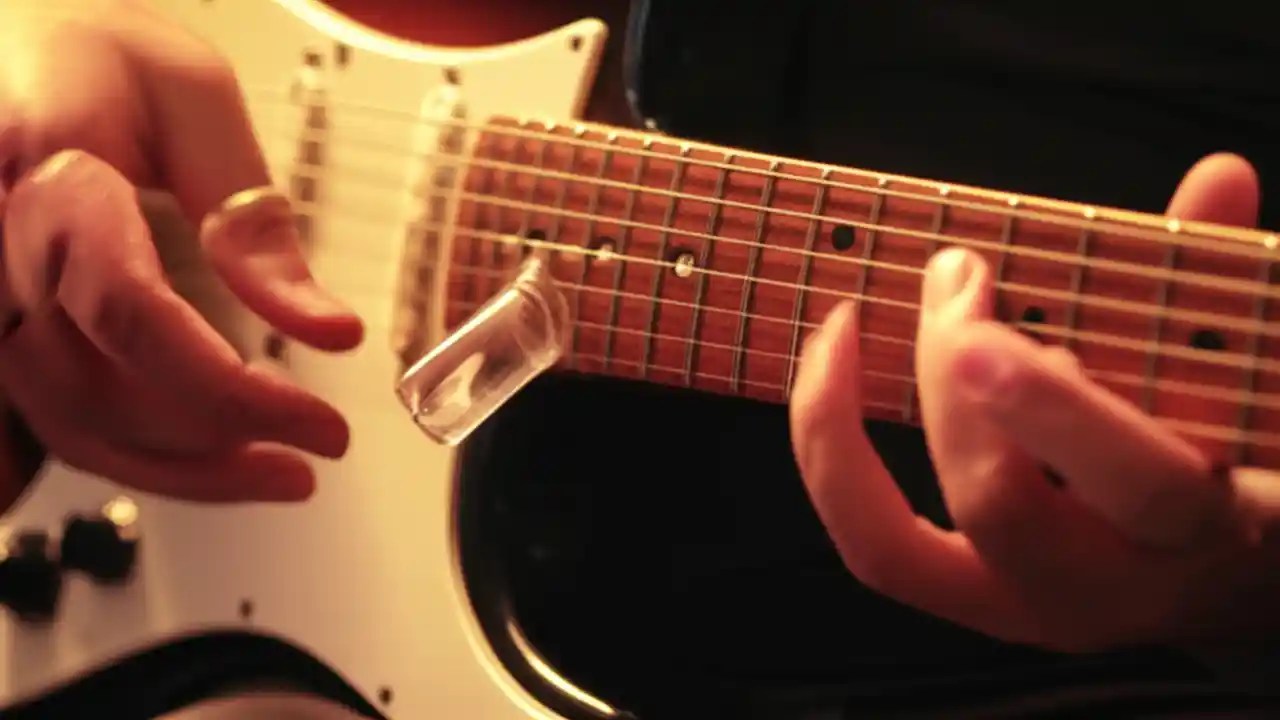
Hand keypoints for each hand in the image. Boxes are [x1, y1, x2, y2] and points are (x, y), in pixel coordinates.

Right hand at [0, 2, 364, 508]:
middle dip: (221, 442)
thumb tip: (327, 330)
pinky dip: (135, 455)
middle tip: (318, 449)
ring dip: (184, 467)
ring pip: (72, 423)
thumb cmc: (94, 57)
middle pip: (100, 388)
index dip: (231, 389)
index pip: (132, 315)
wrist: (9, 42)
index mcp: (49, 181)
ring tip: (279, 469)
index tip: (319, 426)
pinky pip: (53, 419)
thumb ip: (253, 219)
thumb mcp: (195, 101)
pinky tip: (202, 462)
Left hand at [790, 153, 1279, 652]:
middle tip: (952, 275)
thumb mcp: (1256, 381)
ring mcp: (1024, 608)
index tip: (991, 324)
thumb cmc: (1251, 462)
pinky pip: (877, 545)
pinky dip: (834, 463)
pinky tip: (836, 374)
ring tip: (841, 330)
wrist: (1248, 581)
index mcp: (1209, 531)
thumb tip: (1219, 178)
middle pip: (997, 507)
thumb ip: (1226, 288)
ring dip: (843, 437)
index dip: (1059, 408)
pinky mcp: (969, 600)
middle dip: (946, 384)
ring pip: (893, 552)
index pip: (1143, 486)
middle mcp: (1109, 593)